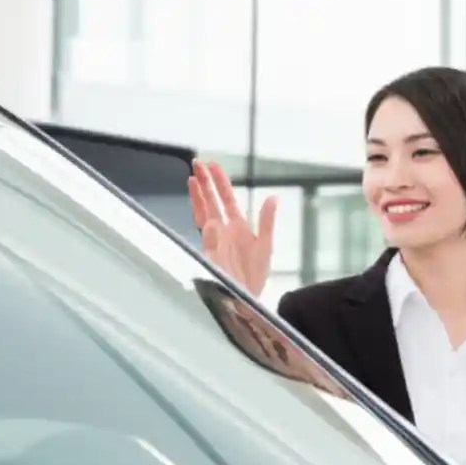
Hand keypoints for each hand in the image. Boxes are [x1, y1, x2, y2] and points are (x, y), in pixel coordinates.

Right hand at [188, 159, 276, 297]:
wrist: (247, 300)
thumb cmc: (254, 276)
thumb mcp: (265, 246)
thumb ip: (267, 221)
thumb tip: (273, 198)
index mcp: (236, 227)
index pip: (225, 199)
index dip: (219, 182)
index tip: (212, 165)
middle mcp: (222, 232)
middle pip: (210, 203)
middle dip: (204, 183)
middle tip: (197, 164)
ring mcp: (214, 244)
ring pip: (203, 216)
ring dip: (199, 199)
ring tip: (192, 179)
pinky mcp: (212, 260)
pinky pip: (211, 246)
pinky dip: (211, 236)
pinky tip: (211, 224)